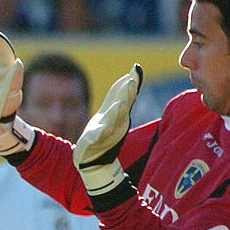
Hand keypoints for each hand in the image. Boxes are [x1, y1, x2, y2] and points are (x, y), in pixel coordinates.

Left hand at [74, 64, 141, 198]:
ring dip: (116, 112)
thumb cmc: (104, 134)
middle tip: (131, 80)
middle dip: (127, 94)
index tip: (135, 69)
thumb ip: (122, 95)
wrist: (94, 161)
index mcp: (119, 113)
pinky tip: (102, 128)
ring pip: (113, 121)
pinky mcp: (94, 143)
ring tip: (119, 103)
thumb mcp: (112, 112)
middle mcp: (116, 122)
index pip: (126, 95)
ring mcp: (106, 133)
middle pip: (123, 105)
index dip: (131, 83)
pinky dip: (101, 132)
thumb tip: (132, 74)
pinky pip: (97, 137)